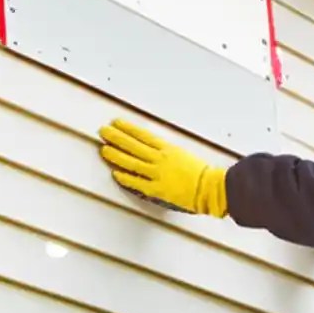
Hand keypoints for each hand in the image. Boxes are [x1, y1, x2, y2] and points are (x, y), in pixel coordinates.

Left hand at [98, 118, 228, 216]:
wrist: (210, 188)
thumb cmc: (201, 172)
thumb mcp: (183, 155)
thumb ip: (167, 152)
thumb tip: (153, 148)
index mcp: (167, 149)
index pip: (142, 135)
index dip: (128, 129)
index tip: (116, 123)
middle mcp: (160, 159)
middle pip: (133, 146)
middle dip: (116, 137)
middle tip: (103, 131)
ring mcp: (156, 174)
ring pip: (131, 162)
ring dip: (116, 155)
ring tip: (104, 149)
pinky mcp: (156, 189)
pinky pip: (136, 182)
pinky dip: (125, 177)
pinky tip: (115, 173)